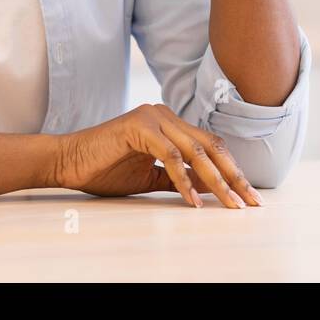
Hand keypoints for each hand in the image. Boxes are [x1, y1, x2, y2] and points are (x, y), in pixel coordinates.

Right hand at [50, 103, 263, 208]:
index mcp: (171, 124)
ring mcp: (154, 117)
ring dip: (216, 180)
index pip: (211, 146)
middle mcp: (166, 115)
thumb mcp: (151, 177)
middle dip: (234, 176)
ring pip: (195, 150)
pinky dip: (184, 180)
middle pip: (211, 146)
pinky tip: (193, 201)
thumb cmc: (106, 169)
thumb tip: (211, 189)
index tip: (248, 196)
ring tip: (230, 203)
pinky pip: (169, 156)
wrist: (69, 162)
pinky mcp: (139, 126)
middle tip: (250, 201)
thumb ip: (180, 179)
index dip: (232, 171)